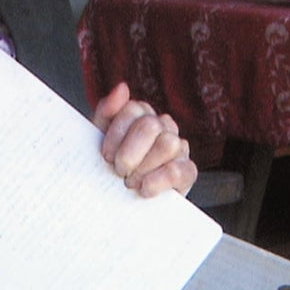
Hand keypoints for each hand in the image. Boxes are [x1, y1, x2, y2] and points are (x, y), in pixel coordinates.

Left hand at [91, 82, 196, 197]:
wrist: (125, 201)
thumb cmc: (113, 166)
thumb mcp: (100, 139)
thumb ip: (107, 112)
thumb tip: (122, 88)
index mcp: (142, 114)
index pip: (133, 109)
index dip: (116, 134)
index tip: (106, 156)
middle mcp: (164, 126)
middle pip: (149, 126)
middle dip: (129, 152)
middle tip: (119, 171)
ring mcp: (179, 147)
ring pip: (167, 144)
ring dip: (143, 167)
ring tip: (131, 182)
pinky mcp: (189, 171)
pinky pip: (178, 170)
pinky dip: (157, 181)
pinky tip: (144, 189)